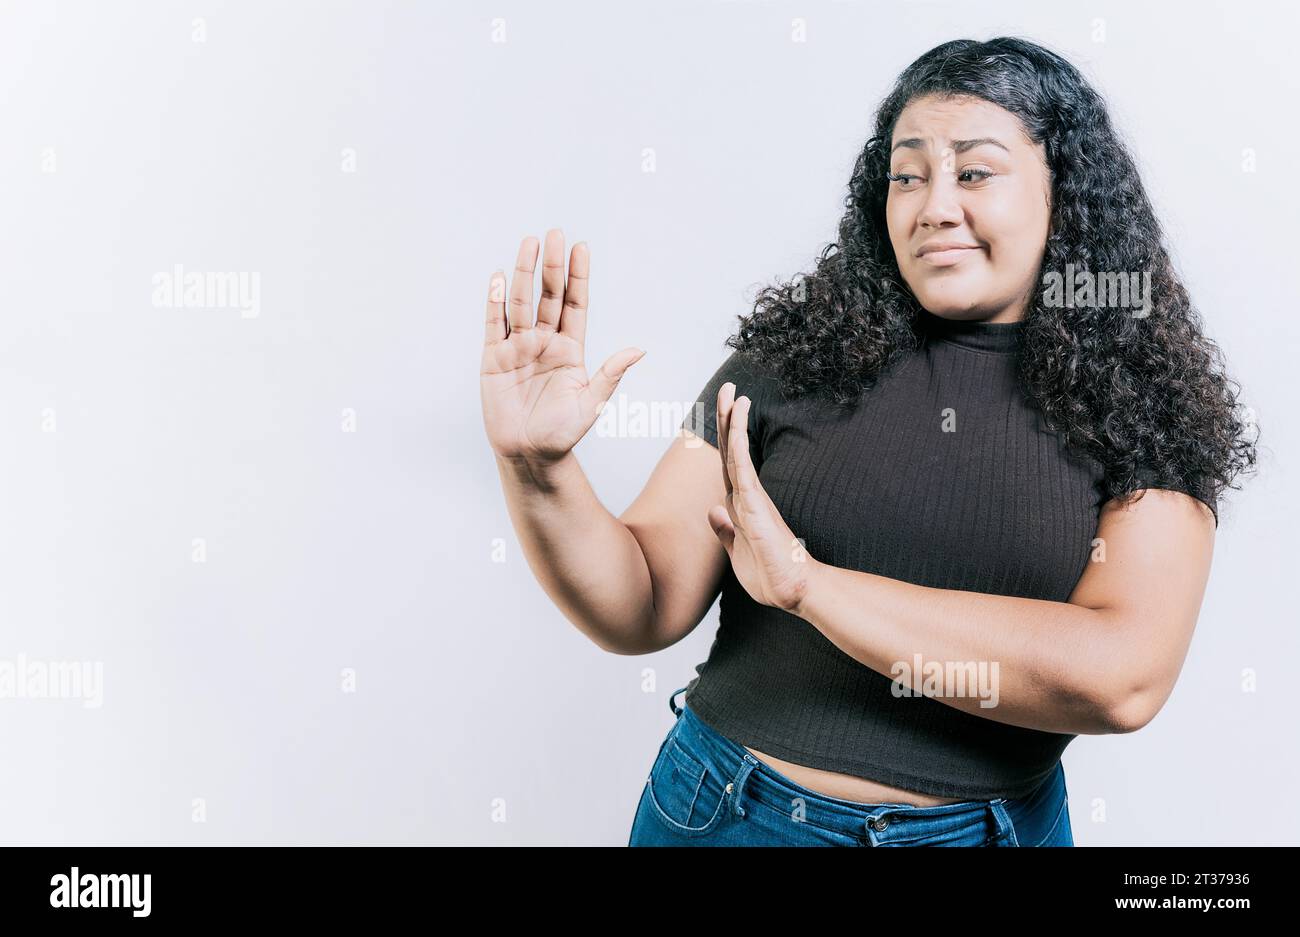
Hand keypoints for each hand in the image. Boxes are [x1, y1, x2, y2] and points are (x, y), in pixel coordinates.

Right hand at [480, 230, 645, 463]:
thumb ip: (610, 375)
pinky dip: (494, 302)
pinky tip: (497, 277)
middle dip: (552, 266)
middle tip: (554, 234)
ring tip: (528, 244)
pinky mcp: (494, 358)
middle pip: (548, 296)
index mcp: (570, 349)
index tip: (581, 248)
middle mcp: (544, 342)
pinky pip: (494, 324)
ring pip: (520, 303)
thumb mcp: (591, 405)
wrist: (529, 455)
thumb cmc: (562, 433)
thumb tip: (638, 351)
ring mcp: (518, 348)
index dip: (578, 277)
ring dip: (523, 273)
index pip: (575, 305)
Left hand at [708, 381, 820, 613]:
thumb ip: (725, 531)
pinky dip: (737, 446)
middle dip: (728, 417)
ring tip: (733, 392)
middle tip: (728, 387)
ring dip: (733, 421)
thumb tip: (713, 510)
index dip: (724, 437)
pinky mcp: (755, 506)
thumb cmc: (771, 576)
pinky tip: (735, 425)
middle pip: (732, 450)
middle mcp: (747, 496)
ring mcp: (752, 498)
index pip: (728, 463)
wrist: (794, 592)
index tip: (723, 412)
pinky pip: (743, 469)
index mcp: (741, 505)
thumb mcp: (737, 552)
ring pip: (737, 452)